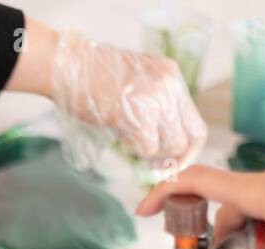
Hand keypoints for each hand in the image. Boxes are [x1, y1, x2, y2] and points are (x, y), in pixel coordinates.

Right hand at [6, 22, 205, 166]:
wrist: (69, 67)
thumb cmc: (92, 78)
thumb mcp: (136, 84)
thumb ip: (155, 107)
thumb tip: (163, 145)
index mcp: (171, 76)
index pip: (195, 125)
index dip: (186, 151)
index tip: (172, 164)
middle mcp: (170, 86)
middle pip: (187, 140)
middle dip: (168, 157)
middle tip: (150, 163)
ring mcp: (157, 99)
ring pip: (168, 146)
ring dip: (148, 151)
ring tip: (127, 135)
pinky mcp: (141, 114)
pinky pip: (147, 148)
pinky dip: (133, 147)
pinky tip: (119, 133)